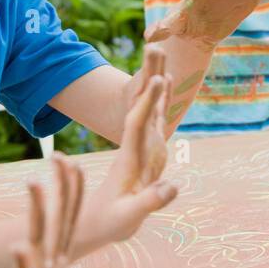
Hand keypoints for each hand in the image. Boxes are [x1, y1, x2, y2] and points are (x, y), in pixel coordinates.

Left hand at [79, 63, 179, 250]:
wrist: (95, 222)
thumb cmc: (111, 222)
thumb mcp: (128, 216)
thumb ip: (149, 201)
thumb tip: (173, 187)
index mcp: (130, 157)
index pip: (139, 123)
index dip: (150, 101)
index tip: (160, 78)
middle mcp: (136, 144)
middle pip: (143, 103)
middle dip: (151, 75)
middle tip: (158, 45)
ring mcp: (143, 145)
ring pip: (150, 104)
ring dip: (155, 78)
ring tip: (162, 51)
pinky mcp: (148, 149)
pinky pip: (156, 116)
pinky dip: (162, 97)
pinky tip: (167, 82)